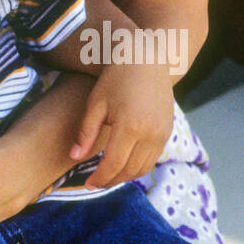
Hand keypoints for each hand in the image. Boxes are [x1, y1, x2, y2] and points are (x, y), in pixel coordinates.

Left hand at [69, 61, 174, 189]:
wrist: (147, 58)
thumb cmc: (117, 77)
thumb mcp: (95, 102)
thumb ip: (86, 132)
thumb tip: (75, 157)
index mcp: (129, 127)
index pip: (113, 165)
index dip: (100, 178)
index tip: (88, 184)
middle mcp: (150, 134)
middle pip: (129, 171)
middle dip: (111, 180)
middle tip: (96, 183)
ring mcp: (162, 134)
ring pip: (143, 168)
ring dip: (126, 176)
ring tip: (109, 176)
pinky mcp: (168, 131)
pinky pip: (153, 158)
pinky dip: (139, 166)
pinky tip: (124, 163)